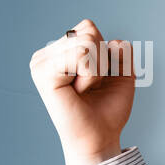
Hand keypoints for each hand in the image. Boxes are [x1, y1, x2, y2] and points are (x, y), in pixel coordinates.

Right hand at [30, 19, 134, 164]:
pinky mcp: (43, 73)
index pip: (88, 28)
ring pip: (87, 43)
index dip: (104, 54)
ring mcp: (42, 63)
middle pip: (89, 33)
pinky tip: (79, 91)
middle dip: (101, 62)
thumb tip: (116, 41)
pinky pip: (81, 55)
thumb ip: (121, 52)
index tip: (95, 79)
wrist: (100, 136)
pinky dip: (91, 75)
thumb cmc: (107, 109)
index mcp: (59, 51)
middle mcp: (46, 54)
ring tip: (84, 90)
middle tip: (90, 87)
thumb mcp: (122, 74)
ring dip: (97, 70)